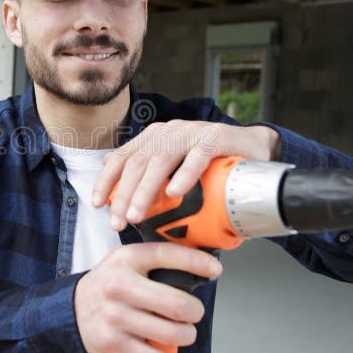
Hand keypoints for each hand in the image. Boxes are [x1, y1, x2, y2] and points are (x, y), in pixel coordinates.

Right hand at [74, 242, 221, 352]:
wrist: (70, 311)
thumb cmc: (108, 286)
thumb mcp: (126, 262)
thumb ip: (157, 261)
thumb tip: (200, 266)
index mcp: (126, 260)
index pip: (165, 255)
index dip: (196, 262)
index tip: (214, 270)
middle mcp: (119, 286)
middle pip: (177, 303)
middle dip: (195, 311)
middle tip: (194, 312)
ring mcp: (116, 317)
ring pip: (172, 333)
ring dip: (187, 335)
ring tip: (183, 332)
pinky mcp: (115, 344)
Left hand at [93, 120, 279, 230]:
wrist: (255, 148)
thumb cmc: (213, 162)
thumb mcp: (176, 165)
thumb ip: (148, 169)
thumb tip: (114, 174)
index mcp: (155, 137)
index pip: (122, 157)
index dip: (106, 180)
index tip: (97, 204)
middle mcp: (170, 131)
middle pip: (138, 163)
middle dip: (123, 194)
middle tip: (119, 221)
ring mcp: (192, 132)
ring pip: (162, 160)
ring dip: (146, 190)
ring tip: (137, 214)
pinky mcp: (216, 137)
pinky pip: (198, 156)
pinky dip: (185, 174)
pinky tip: (176, 192)